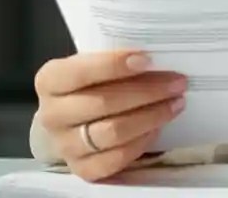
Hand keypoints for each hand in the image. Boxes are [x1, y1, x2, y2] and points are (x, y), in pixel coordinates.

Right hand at [34, 50, 187, 181]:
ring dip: (151, 116)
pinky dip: (142, 141)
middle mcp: (52, 115)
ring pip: (113, 132)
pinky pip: (117, 158)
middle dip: (146, 91)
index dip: (114, 65)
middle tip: (177, 83)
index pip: (81, 72)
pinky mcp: (82, 169)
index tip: (148, 59)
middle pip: (103, 103)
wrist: (69, 122)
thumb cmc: (86, 85)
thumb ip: (112, 61)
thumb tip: (156, 59)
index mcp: (49, 81)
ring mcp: (65, 145)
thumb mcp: (89, 65)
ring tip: (176, 103)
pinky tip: (158, 127)